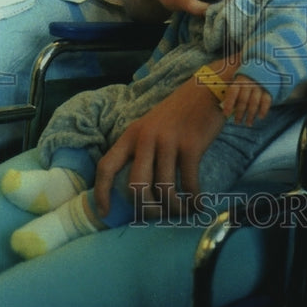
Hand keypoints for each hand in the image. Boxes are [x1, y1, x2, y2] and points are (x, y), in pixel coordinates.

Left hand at [93, 76, 226, 217]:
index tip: (104, 213)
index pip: (106, 166)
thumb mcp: (150, 127)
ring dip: (174, 208)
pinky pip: (189, 183)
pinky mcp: (191, 145)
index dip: (101, 193)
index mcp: (131, 134)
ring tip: (182, 211)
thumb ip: (141, 151)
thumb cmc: (177, 114)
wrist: (205, 90)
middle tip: (157, 215)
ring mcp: (169, 141)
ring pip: (164, 189)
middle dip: (146, 209)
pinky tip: (199, 205)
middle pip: (136, 187)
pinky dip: (194, 200)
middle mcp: (146, 138)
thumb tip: (139, 191)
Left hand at [221, 75, 271, 126]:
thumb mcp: (238, 82)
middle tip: (237, 122)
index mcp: (239, 79)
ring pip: (254, 102)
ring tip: (248, 123)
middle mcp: (250, 82)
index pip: (233, 92)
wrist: (264, 69)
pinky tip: (260, 117)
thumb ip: (233, 94)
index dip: (229, 103)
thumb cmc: (246, 80)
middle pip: (243, 99)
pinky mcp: (269, 89)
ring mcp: (260, 86)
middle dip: (239, 113)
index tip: (226, 114)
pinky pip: (266, 101)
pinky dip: (263, 110)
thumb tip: (226, 109)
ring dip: (250, 115)